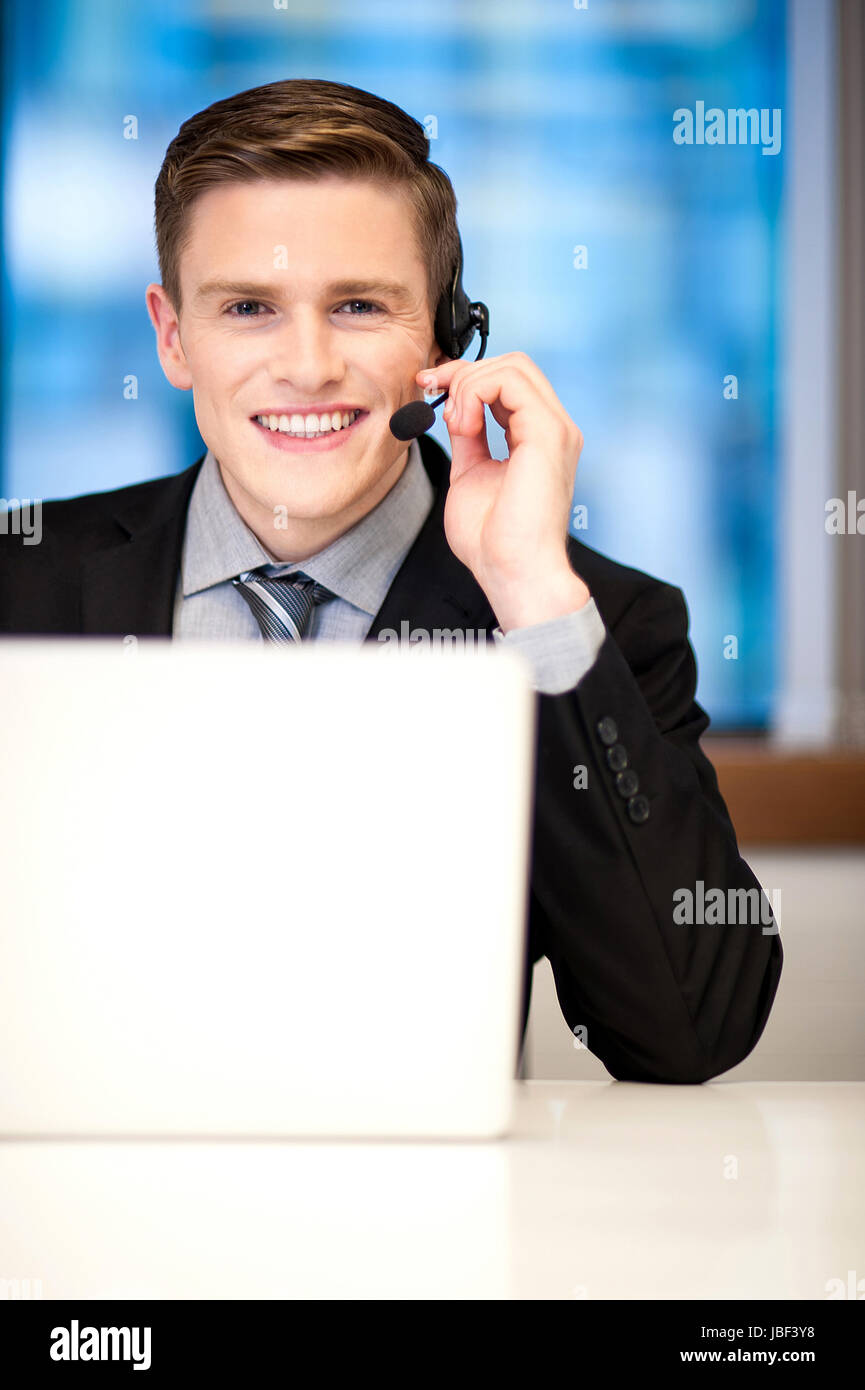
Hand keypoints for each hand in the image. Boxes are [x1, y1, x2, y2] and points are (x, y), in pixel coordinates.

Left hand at [416, 351, 589, 630]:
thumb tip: (455, 410)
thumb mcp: (470, 474)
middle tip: (431, 392)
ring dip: (469, 384)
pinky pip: (509, 381)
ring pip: (512, 365)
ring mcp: (555, 429)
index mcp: (538, 438)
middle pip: (513, 363)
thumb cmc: (494, 542)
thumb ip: (469, 438)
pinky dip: (475, 393)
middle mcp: (553, 429)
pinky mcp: (548, 434)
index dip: (465, 375)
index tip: (428, 386)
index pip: (508, 381)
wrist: (512, 573)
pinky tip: (463, 426)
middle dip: (464, 371)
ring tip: (455, 423)